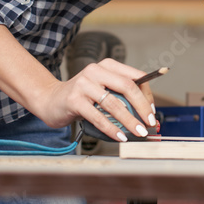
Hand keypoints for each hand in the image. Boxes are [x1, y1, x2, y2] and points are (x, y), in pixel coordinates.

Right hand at [39, 59, 157, 141]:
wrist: (50, 100)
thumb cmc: (81, 97)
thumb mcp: (102, 89)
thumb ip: (120, 96)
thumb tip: (146, 113)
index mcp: (107, 66)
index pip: (135, 77)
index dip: (147, 95)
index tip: (152, 112)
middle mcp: (95, 71)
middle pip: (127, 87)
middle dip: (142, 107)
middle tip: (149, 123)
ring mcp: (83, 84)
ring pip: (114, 104)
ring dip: (130, 121)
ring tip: (139, 132)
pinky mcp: (74, 100)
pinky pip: (98, 117)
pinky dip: (111, 129)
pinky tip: (120, 137)